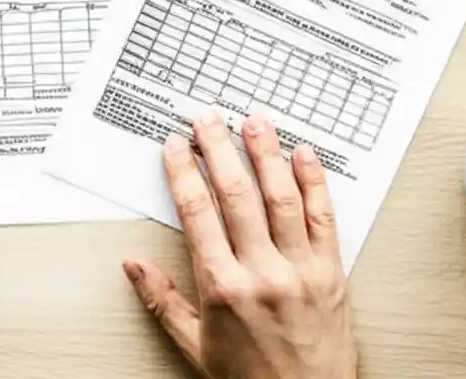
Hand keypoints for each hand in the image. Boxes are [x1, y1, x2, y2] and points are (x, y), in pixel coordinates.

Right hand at [123, 111, 357, 378]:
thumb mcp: (195, 347)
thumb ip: (163, 301)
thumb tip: (133, 266)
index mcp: (223, 288)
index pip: (198, 215)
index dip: (183, 174)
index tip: (174, 147)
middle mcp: (262, 273)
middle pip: (237, 196)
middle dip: (219, 150)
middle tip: (208, 118)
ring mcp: (300, 270)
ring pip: (281, 198)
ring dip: (267, 154)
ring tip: (255, 121)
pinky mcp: (332, 273)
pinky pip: (324, 218)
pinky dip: (314, 182)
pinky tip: (304, 155)